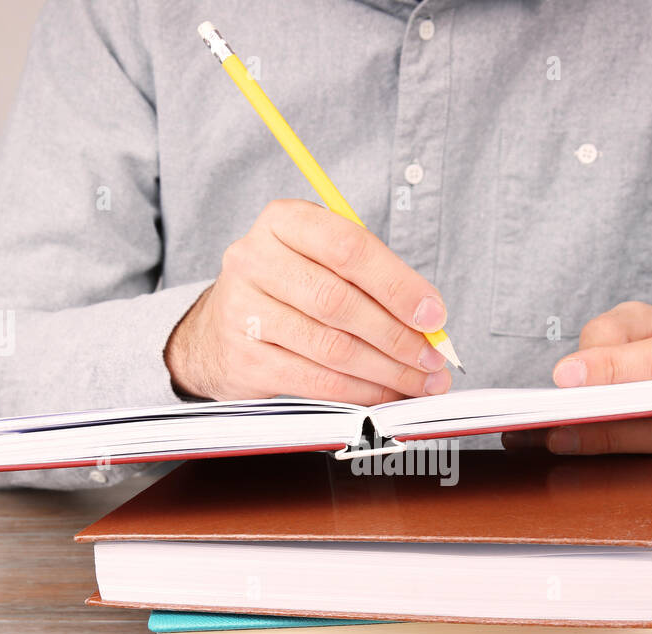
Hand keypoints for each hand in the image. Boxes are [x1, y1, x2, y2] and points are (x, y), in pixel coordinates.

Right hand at [165, 199, 451, 403]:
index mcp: (283, 221)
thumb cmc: (289, 291)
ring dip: (386, 370)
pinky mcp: (245, 359)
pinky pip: (315, 380)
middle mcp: (255, 259)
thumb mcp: (321, 263)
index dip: (398, 284)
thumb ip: (372, 280)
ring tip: (418, 381)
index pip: (348, 247)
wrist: (218, 331)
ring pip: (331, 346)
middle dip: (397, 336)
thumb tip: (430, 322)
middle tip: (433, 358)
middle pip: (340, 301)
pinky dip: (359, 391)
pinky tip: (384, 394)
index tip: (434, 314)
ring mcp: (243, 311)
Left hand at [502, 302, 651, 491]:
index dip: (618, 370)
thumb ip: (612, 334)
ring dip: (606, 456)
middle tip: (554, 430)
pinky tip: (580, 463)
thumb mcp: (649, 321)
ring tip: (553, 445)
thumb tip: (575, 376)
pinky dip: (617, 473)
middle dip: (608, 428)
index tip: (567, 378)